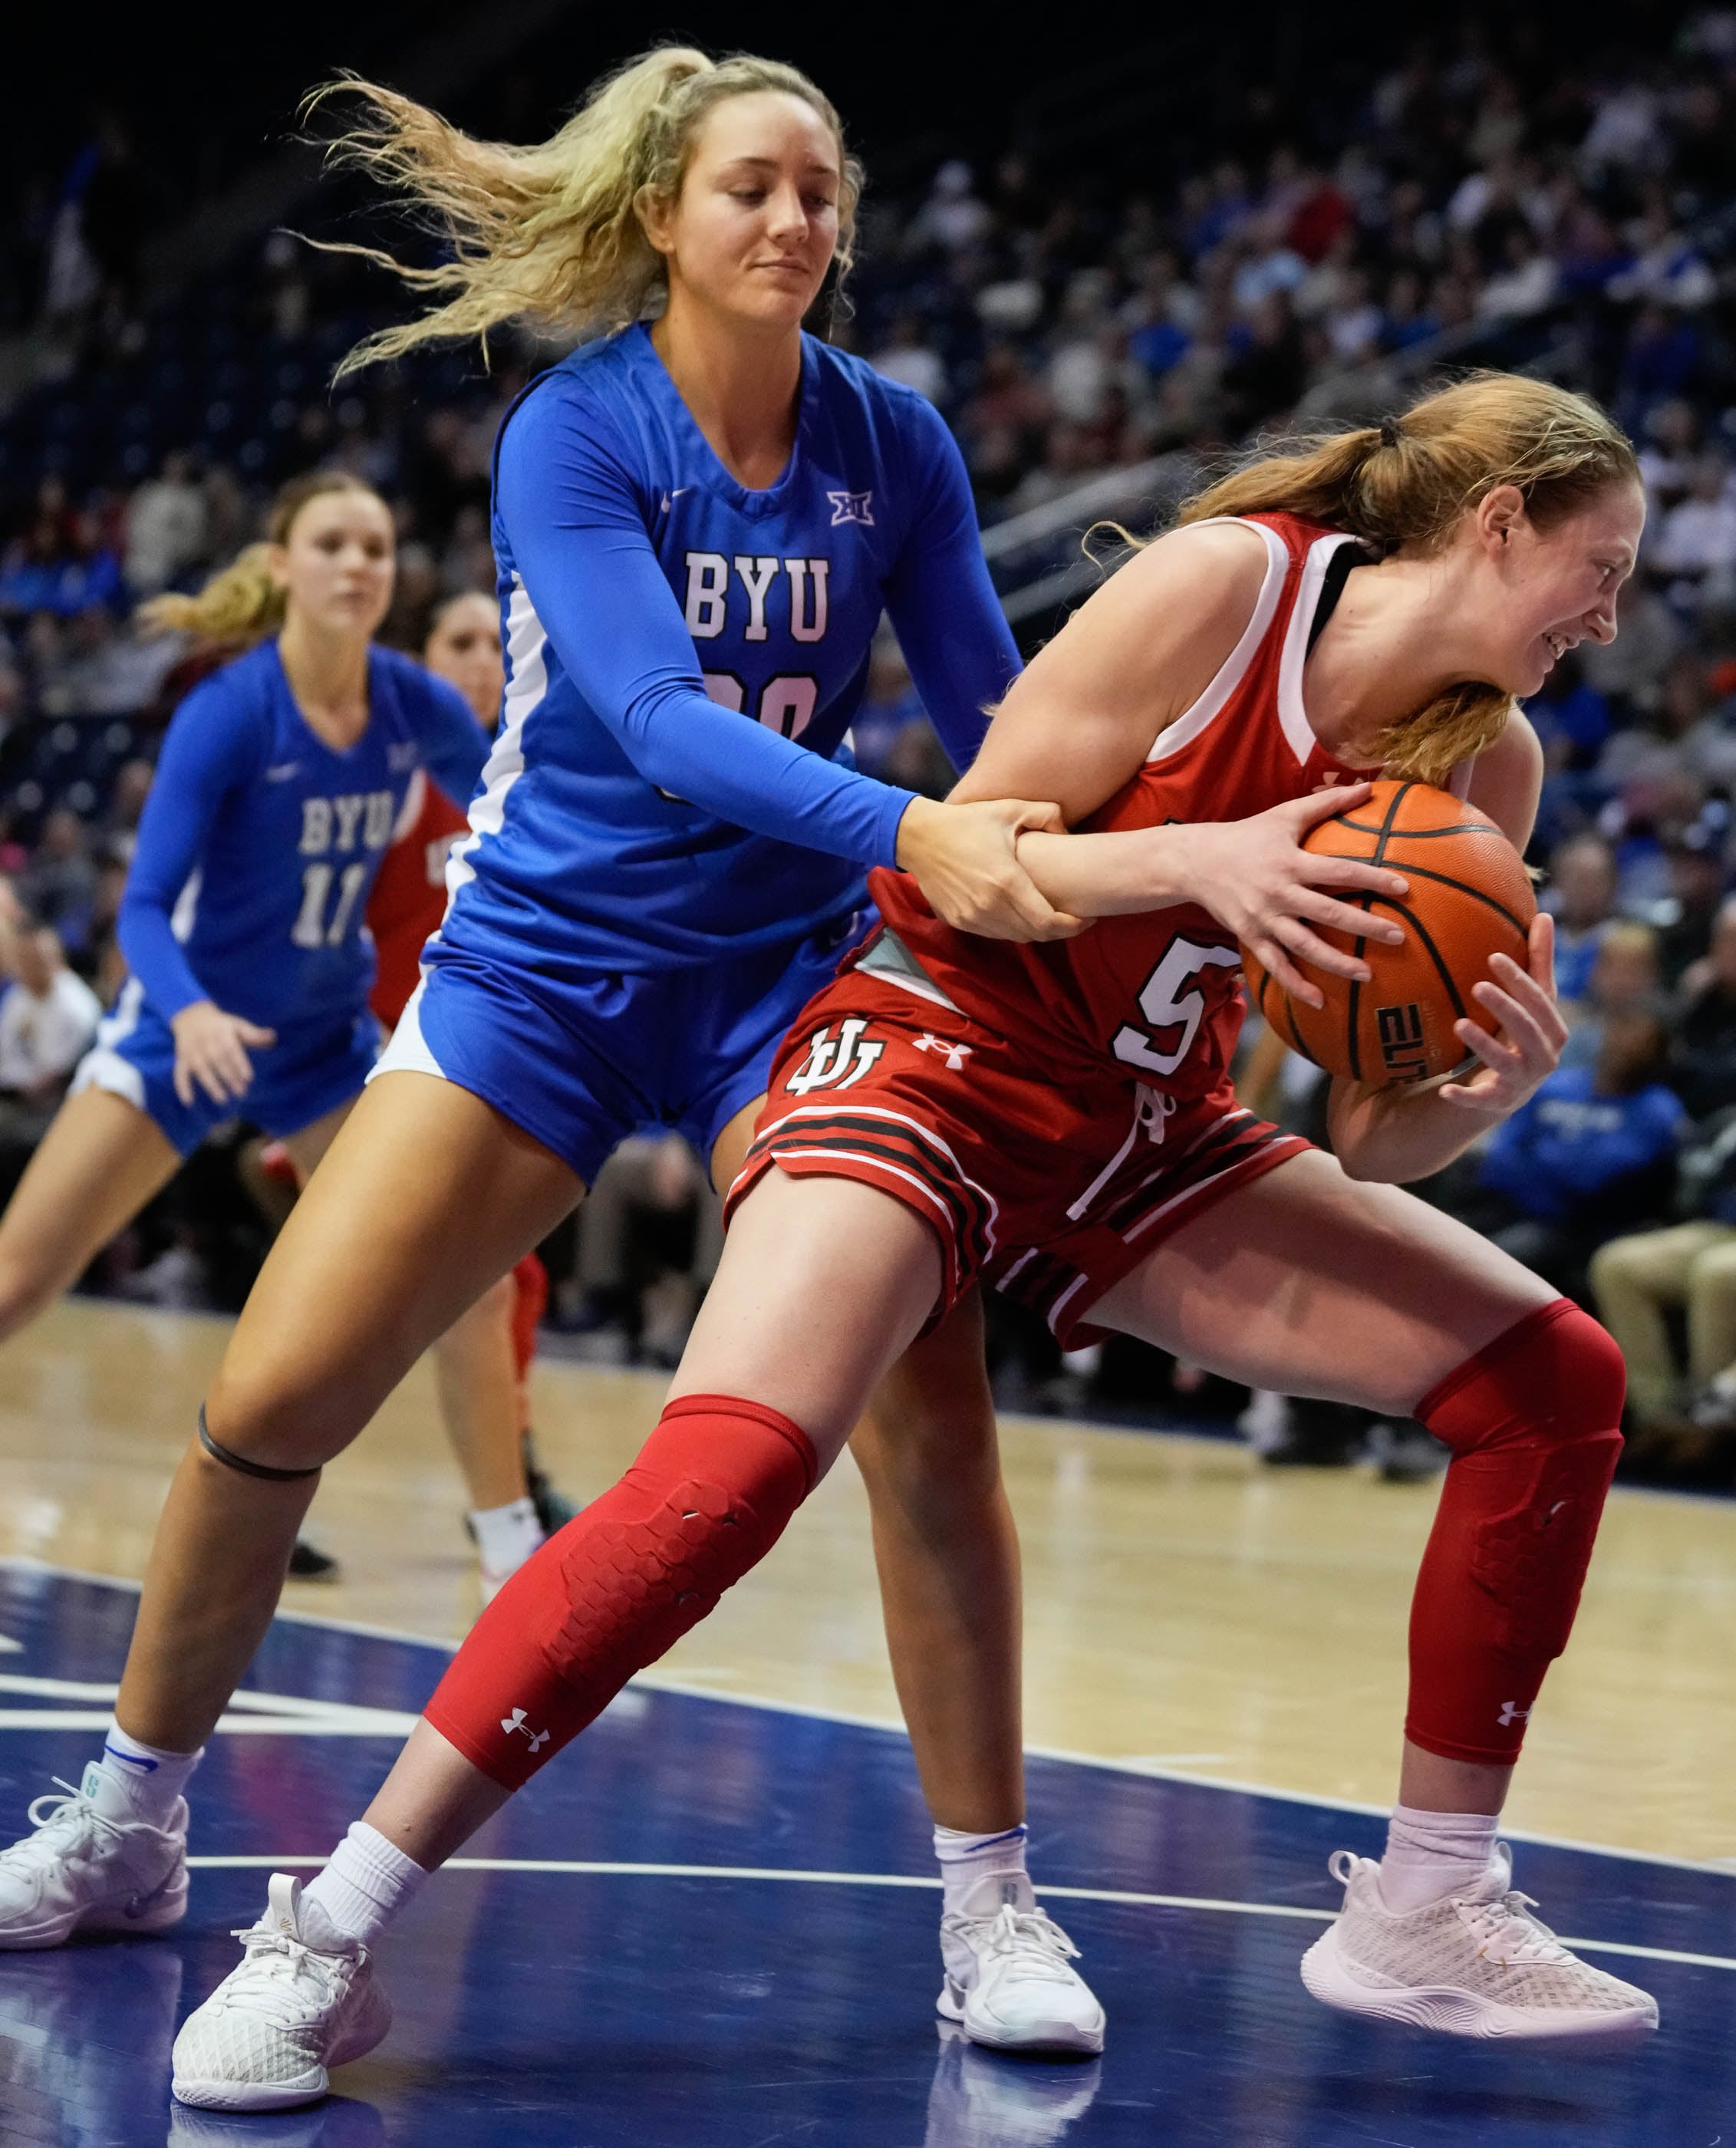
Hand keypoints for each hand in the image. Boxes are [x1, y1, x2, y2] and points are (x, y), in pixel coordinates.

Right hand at [169, 1000, 276, 1107]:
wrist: (190, 1015)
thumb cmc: (221, 1024)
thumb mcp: (237, 1025)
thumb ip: (254, 1034)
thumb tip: (273, 1037)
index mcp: (221, 1032)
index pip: (231, 1049)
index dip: (240, 1064)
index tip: (249, 1078)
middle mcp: (205, 1041)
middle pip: (217, 1060)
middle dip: (229, 1077)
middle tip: (241, 1092)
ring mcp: (191, 1051)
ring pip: (200, 1069)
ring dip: (210, 1084)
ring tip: (222, 1099)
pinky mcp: (181, 1059)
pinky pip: (179, 1073)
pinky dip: (182, 1087)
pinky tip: (188, 1101)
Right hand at [896, 796, 1088, 942]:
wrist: (918, 837)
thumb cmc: (966, 821)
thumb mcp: (1010, 808)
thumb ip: (1048, 815)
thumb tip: (1069, 834)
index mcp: (1007, 882)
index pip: (1049, 922)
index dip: (1073, 926)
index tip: (1087, 919)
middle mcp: (989, 906)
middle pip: (1036, 935)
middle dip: (1059, 930)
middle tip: (1073, 918)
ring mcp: (971, 917)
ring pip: (1015, 938)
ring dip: (1035, 931)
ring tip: (1049, 915)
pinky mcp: (958, 921)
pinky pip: (994, 934)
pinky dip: (1011, 928)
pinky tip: (1018, 913)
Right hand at [1170, 785, 1409, 1008]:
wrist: (1196, 861)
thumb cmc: (1248, 836)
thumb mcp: (1285, 815)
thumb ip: (1328, 803)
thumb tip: (1368, 787)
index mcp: (1291, 862)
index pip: (1340, 871)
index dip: (1372, 879)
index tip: (1403, 889)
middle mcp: (1279, 893)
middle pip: (1328, 913)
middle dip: (1364, 927)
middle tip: (1397, 938)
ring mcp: (1264, 919)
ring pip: (1304, 946)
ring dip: (1336, 963)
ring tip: (1367, 975)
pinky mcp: (1250, 937)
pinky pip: (1275, 966)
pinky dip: (1296, 985)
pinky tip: (1320, 1002)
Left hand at [1439, 914, 1566, 1117]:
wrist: (1509, 1088)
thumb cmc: (1521, 1033)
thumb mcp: (1531, 1001)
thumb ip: (1538, 961)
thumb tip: (1544, 913)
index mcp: (1553, 1030)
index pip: (1539, 1001)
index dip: (1519, 980)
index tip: (1493, 957)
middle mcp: (1543, 1058)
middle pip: (1526, 1030)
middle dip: (1505, 1008)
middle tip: (1478, 985)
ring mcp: (1521, 1083)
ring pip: (1505, 1064)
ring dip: (1485, 1045)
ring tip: (1460, 1023)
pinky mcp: (1497, 1103)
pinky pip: (1480, 1100)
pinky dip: (1464, 1096)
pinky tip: (1445, 1090)